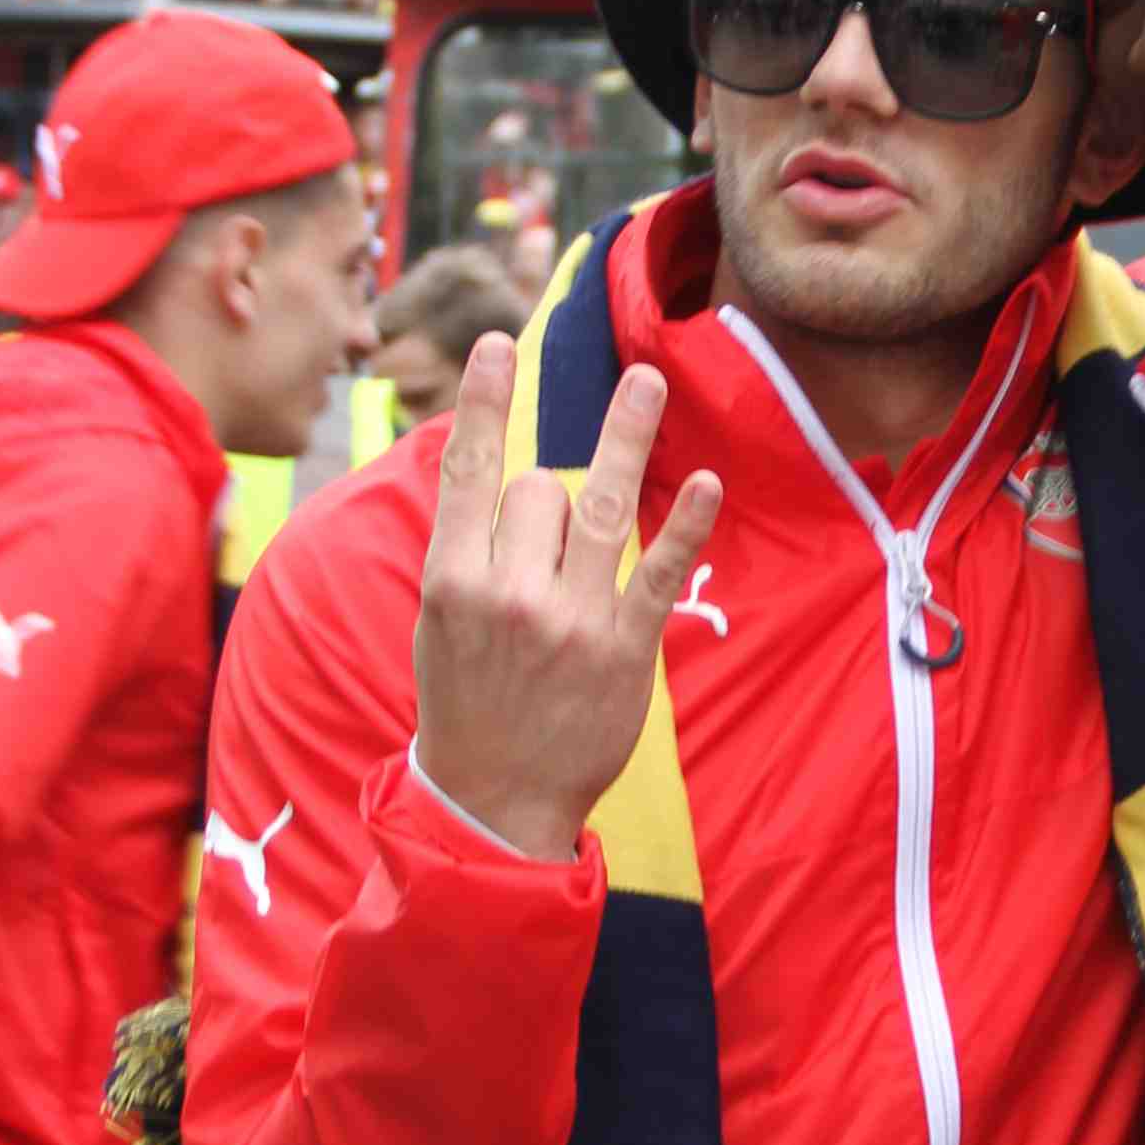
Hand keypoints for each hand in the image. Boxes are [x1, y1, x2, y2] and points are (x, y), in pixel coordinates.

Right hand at [412, 334, 720, 861]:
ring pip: (596, 507)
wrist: (494, 801)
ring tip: (647, 382)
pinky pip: (657, 572)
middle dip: (547, 502)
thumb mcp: (439, 624)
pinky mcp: (622, 648)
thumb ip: (468, 552)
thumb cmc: (468, 701)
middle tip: (542, 560)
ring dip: (625, 438)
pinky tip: (705, 482)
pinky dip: (684, 526)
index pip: (466, 473)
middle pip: (538, 491)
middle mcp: (506, 594)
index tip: (497, 343)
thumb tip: (505, 476)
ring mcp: (568, 621)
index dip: (481, 403)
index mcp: (450, 582)